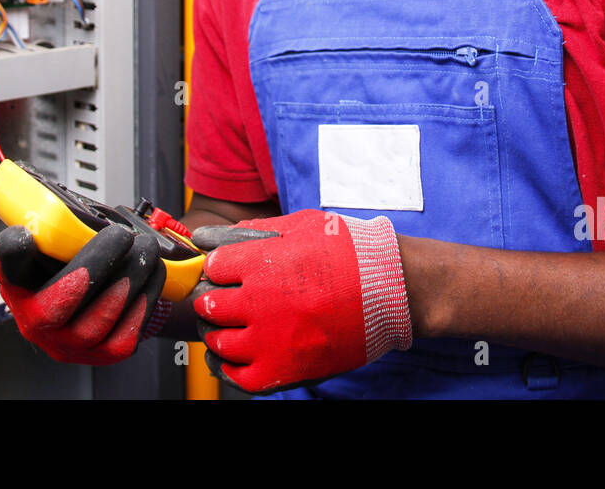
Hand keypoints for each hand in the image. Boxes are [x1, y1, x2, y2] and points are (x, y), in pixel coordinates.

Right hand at [0, 223, 170, 364]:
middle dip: (95, 266)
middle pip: (54, 307)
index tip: (23, 235)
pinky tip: (152, 274)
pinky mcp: (101, 356)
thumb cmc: (79, 265)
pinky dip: (144, 300)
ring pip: (96, 324)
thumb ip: (63, 228)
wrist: (104, 300)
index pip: (7, 268)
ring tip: (146, 250)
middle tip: (122, 236)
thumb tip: (80, 213)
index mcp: (19, 283)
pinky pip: (124, 336)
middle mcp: (34, 321)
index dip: (11, 255)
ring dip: (129, 280)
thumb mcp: (63, 243)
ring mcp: (67, 345)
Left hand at [190, 209, 412, 393]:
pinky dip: (233, 367)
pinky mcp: (285, 370)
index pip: (214, 267)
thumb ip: (259, 230)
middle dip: (213, 298)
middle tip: (223, 298)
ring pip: (220, 342)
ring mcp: (271, 340)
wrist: (394, 288)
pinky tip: (240, 355)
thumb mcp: (304, 226)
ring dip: (221, 333)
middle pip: (210, 304)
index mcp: (262, 263)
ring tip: (233, 326)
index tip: (226, 270)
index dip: (219, 267)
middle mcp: (260, 302)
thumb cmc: (354, 253)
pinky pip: (241, 377)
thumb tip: (220, 238)